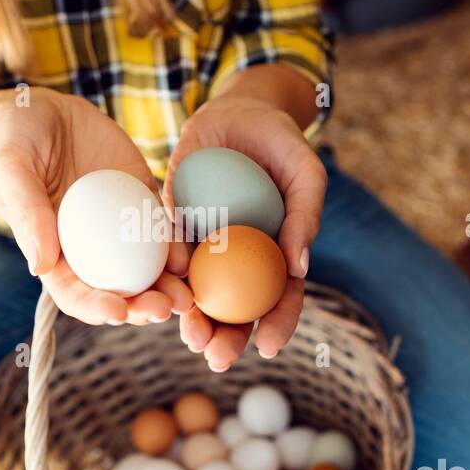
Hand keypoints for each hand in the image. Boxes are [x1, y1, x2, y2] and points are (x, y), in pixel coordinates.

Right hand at [0, 87, 191, 324]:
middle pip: (118, 291)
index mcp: (53, 252)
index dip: (95, 308)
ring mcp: (119, 227)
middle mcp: (89, 248)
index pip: (74, 293)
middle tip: (164, 308)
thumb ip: (28, 213)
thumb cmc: (17, 138)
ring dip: (168, 287)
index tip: (117, 312)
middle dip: (141, 307)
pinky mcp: (143, 201)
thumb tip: (40, 266)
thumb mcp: (13, 168)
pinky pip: (163, 229)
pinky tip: (191, 254)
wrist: (47, 108)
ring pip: (147, 269)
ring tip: (187, 297)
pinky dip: (178, 246)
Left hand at [164, 94, 325, 370]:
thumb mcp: (305, 172)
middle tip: (215, 358)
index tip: (267, 348)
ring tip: (188, 336)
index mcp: (274, 255)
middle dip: (225, 338)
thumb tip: (300, 269)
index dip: (276, 326)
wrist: (238, 111)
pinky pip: (167, 249)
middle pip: (233, 307)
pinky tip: (164, 285)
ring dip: (191, 317)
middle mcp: (237, 258)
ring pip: (196, 289)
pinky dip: (166, 269)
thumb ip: (305, 215)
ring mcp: (202, 242)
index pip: (279, 300)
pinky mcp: (171, 220)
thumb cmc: (282, 144)